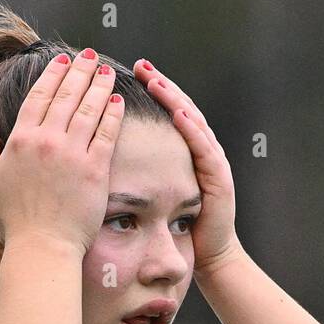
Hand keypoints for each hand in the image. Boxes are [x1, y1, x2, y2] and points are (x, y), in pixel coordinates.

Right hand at [0, 50, 124, 257]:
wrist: (42, 246)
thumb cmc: (13, 220)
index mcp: (21, 140)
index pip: (39, 95)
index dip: (53, 74)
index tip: (63, 60)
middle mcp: (47, 141)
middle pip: (67, 95)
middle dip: (81, 71)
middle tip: (91, 57)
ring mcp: (73, 154)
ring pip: (89, 109)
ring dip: (100, 86)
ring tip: (107, 72)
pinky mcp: (95, 170)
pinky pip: (106, 134)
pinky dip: (112, 115)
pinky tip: (117, 102)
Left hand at [132, 58, 243, 279]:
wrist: (211, 258)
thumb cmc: (179, 231)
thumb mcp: (154, 197)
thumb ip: (139, 177)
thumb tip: (104, 163)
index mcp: (184, 153)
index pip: (166, 113)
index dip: (150, 92)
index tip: (129, 74)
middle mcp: (201, 151)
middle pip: (181, 107)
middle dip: (162, 84)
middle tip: (141, 65)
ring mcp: (213, 162)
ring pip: (194, 121)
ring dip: (175, 99)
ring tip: (157, 81)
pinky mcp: (219, 177)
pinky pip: (205, 147)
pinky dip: (192, 129)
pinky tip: (179, 114)